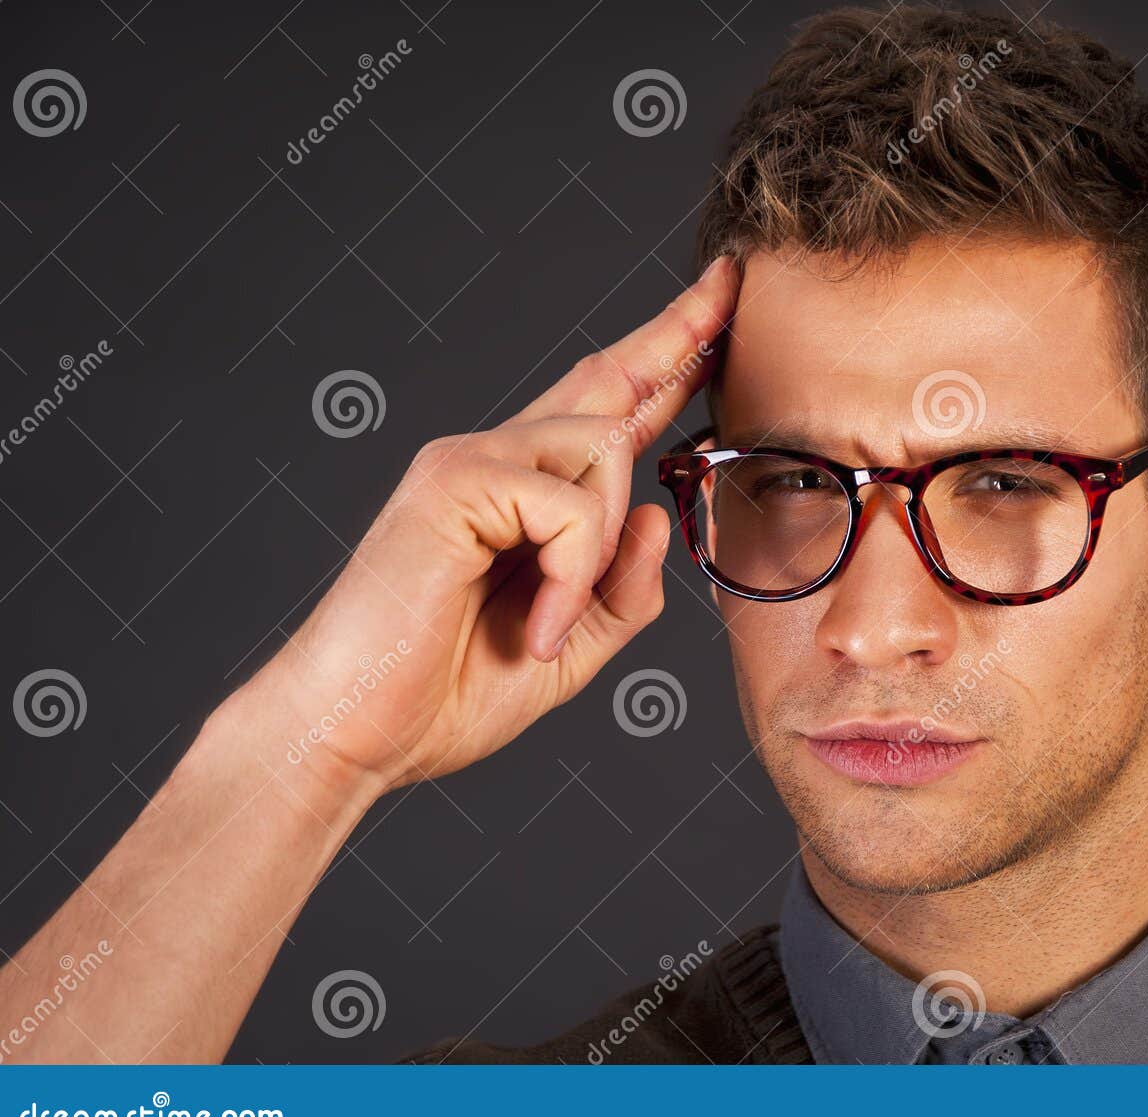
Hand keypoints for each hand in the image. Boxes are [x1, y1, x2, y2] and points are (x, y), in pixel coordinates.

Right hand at [218, 257, 739, 793]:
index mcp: (524, 495)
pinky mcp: (453, 482)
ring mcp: (470, 461)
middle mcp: (496, 459)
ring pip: (603, 446)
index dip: (667, 355)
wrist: (352, 733)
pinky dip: (570, 576)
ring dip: (599, 546)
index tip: (719, 307)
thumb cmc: (444, 693)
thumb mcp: (572, 647)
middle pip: (608, 378)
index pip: (608, 409)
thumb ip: (621, 590)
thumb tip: (659, 516)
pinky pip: (570, 505)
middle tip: (730, 287)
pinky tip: (538, 628)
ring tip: (553, 621)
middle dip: (677, 334)